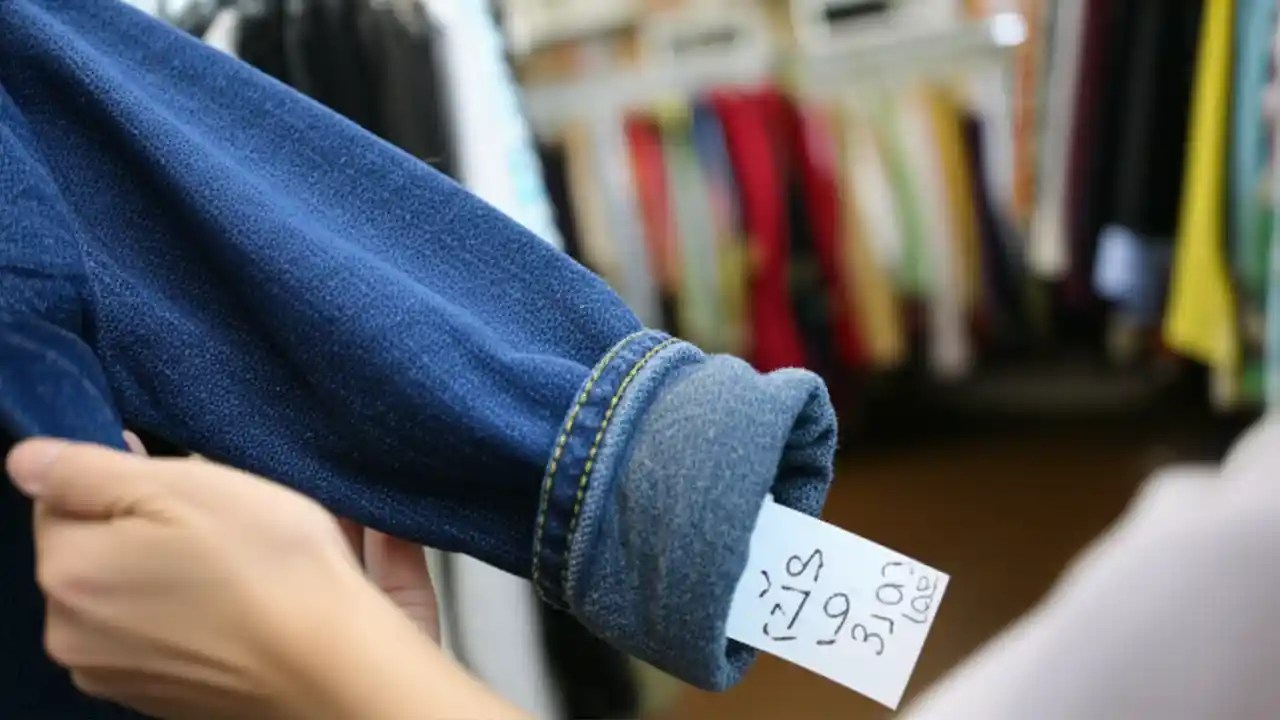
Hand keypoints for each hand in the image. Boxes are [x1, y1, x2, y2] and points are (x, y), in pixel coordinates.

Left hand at [7, 439, 518, 719]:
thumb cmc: (269, 566)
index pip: (61, 497)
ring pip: (123, 593)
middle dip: (142, 527)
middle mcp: (69, 633)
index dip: (123, 477)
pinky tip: (235, 606)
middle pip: (90, 549)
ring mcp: (113, 674)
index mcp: (67, 570)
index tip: (183, 482)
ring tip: (234, 566)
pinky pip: (152, 634)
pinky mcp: (157, 697)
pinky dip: (183, 615)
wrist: (332, 666)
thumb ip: (87, 471)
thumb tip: (27, 461)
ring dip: (163, 572)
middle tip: (218, 522)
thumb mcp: (183, 486)